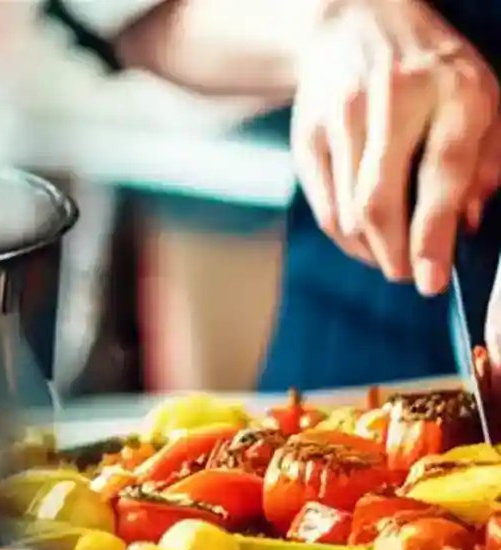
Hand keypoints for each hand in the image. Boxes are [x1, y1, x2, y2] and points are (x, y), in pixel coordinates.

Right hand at [291, 0, 500, 295]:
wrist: (360, 20)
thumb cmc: (435, 69)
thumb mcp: (482, 99)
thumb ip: (486, 163)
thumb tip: (465, 226)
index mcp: (454, 91)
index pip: (443, 175)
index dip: (434, 235)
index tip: (431, 280)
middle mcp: (393, 100)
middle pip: (381, 200)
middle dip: (394, 253)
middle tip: (408, 276)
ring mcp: (342, 115)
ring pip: (348, 209)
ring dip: (369, 248)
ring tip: (388, 256)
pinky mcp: (308, 131)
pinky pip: (323, 203)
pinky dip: (344, 233)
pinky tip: (363, 238)